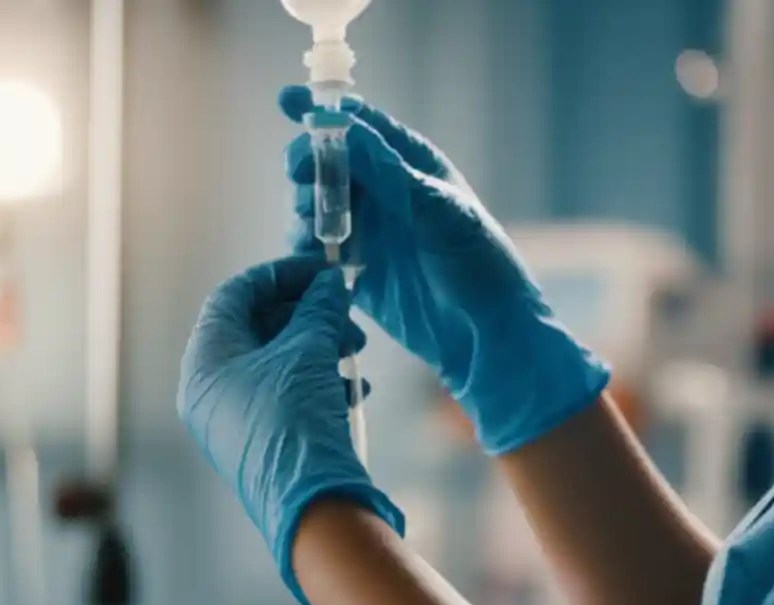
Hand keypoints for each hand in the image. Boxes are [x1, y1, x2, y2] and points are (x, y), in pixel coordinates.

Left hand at [177, 255, 403, 604]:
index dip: (279, 275)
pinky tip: (353, 387)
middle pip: (255, 327)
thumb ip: (319, 309)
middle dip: (306, 313)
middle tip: (346, 310)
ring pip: (276, 362)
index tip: (321, 270)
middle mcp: (209, 390)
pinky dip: (318, 381)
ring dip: (319, 345)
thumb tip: (331, 284)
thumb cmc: (296, 421)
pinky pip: (285, 395)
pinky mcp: (260, 442)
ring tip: (355, 347)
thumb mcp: (309, 352)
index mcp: (204, 362)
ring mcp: (232, 419)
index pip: (233, 296)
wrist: (311, 506)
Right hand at [280, 85, 608, 453]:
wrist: (487, 334)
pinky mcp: (354, 269)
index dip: (322, 111)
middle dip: (307, 164)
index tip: (286, 102)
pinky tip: (311, 254)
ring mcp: (368, 230)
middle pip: (326, 161)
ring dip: (304, 208)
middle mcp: (384, 192)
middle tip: (303, 178)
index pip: (359, 124)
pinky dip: (304, 248)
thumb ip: (386, 168)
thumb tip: (340, 125)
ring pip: (314, 205)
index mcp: (409, 164)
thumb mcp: (436, 207)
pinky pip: (313, 249)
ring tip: (314, 223)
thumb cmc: (479, 263)